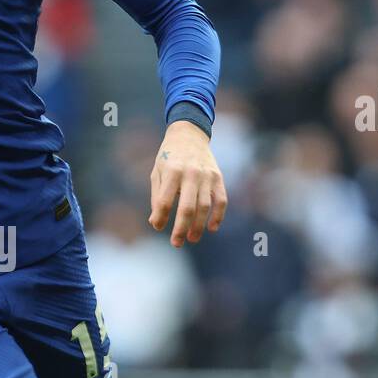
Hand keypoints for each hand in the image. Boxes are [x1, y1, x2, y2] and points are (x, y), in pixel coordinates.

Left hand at [149, 119, 227, 247]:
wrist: (189, 135)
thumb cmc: (169, 157)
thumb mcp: (157, 172)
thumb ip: (157, 196)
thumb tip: (155, 222)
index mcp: (171, 171)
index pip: (165, 201)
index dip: (160, 217)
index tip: (158, 227)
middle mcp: (190, 173)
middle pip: (187, 208)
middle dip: (181, 228)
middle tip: (176, 243)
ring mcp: (206, 176)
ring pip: (205, 206)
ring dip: (199, 226)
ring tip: (192, 238)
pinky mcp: (218, 177)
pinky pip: (221, 200)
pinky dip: (219, 215)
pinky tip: (212, 228)